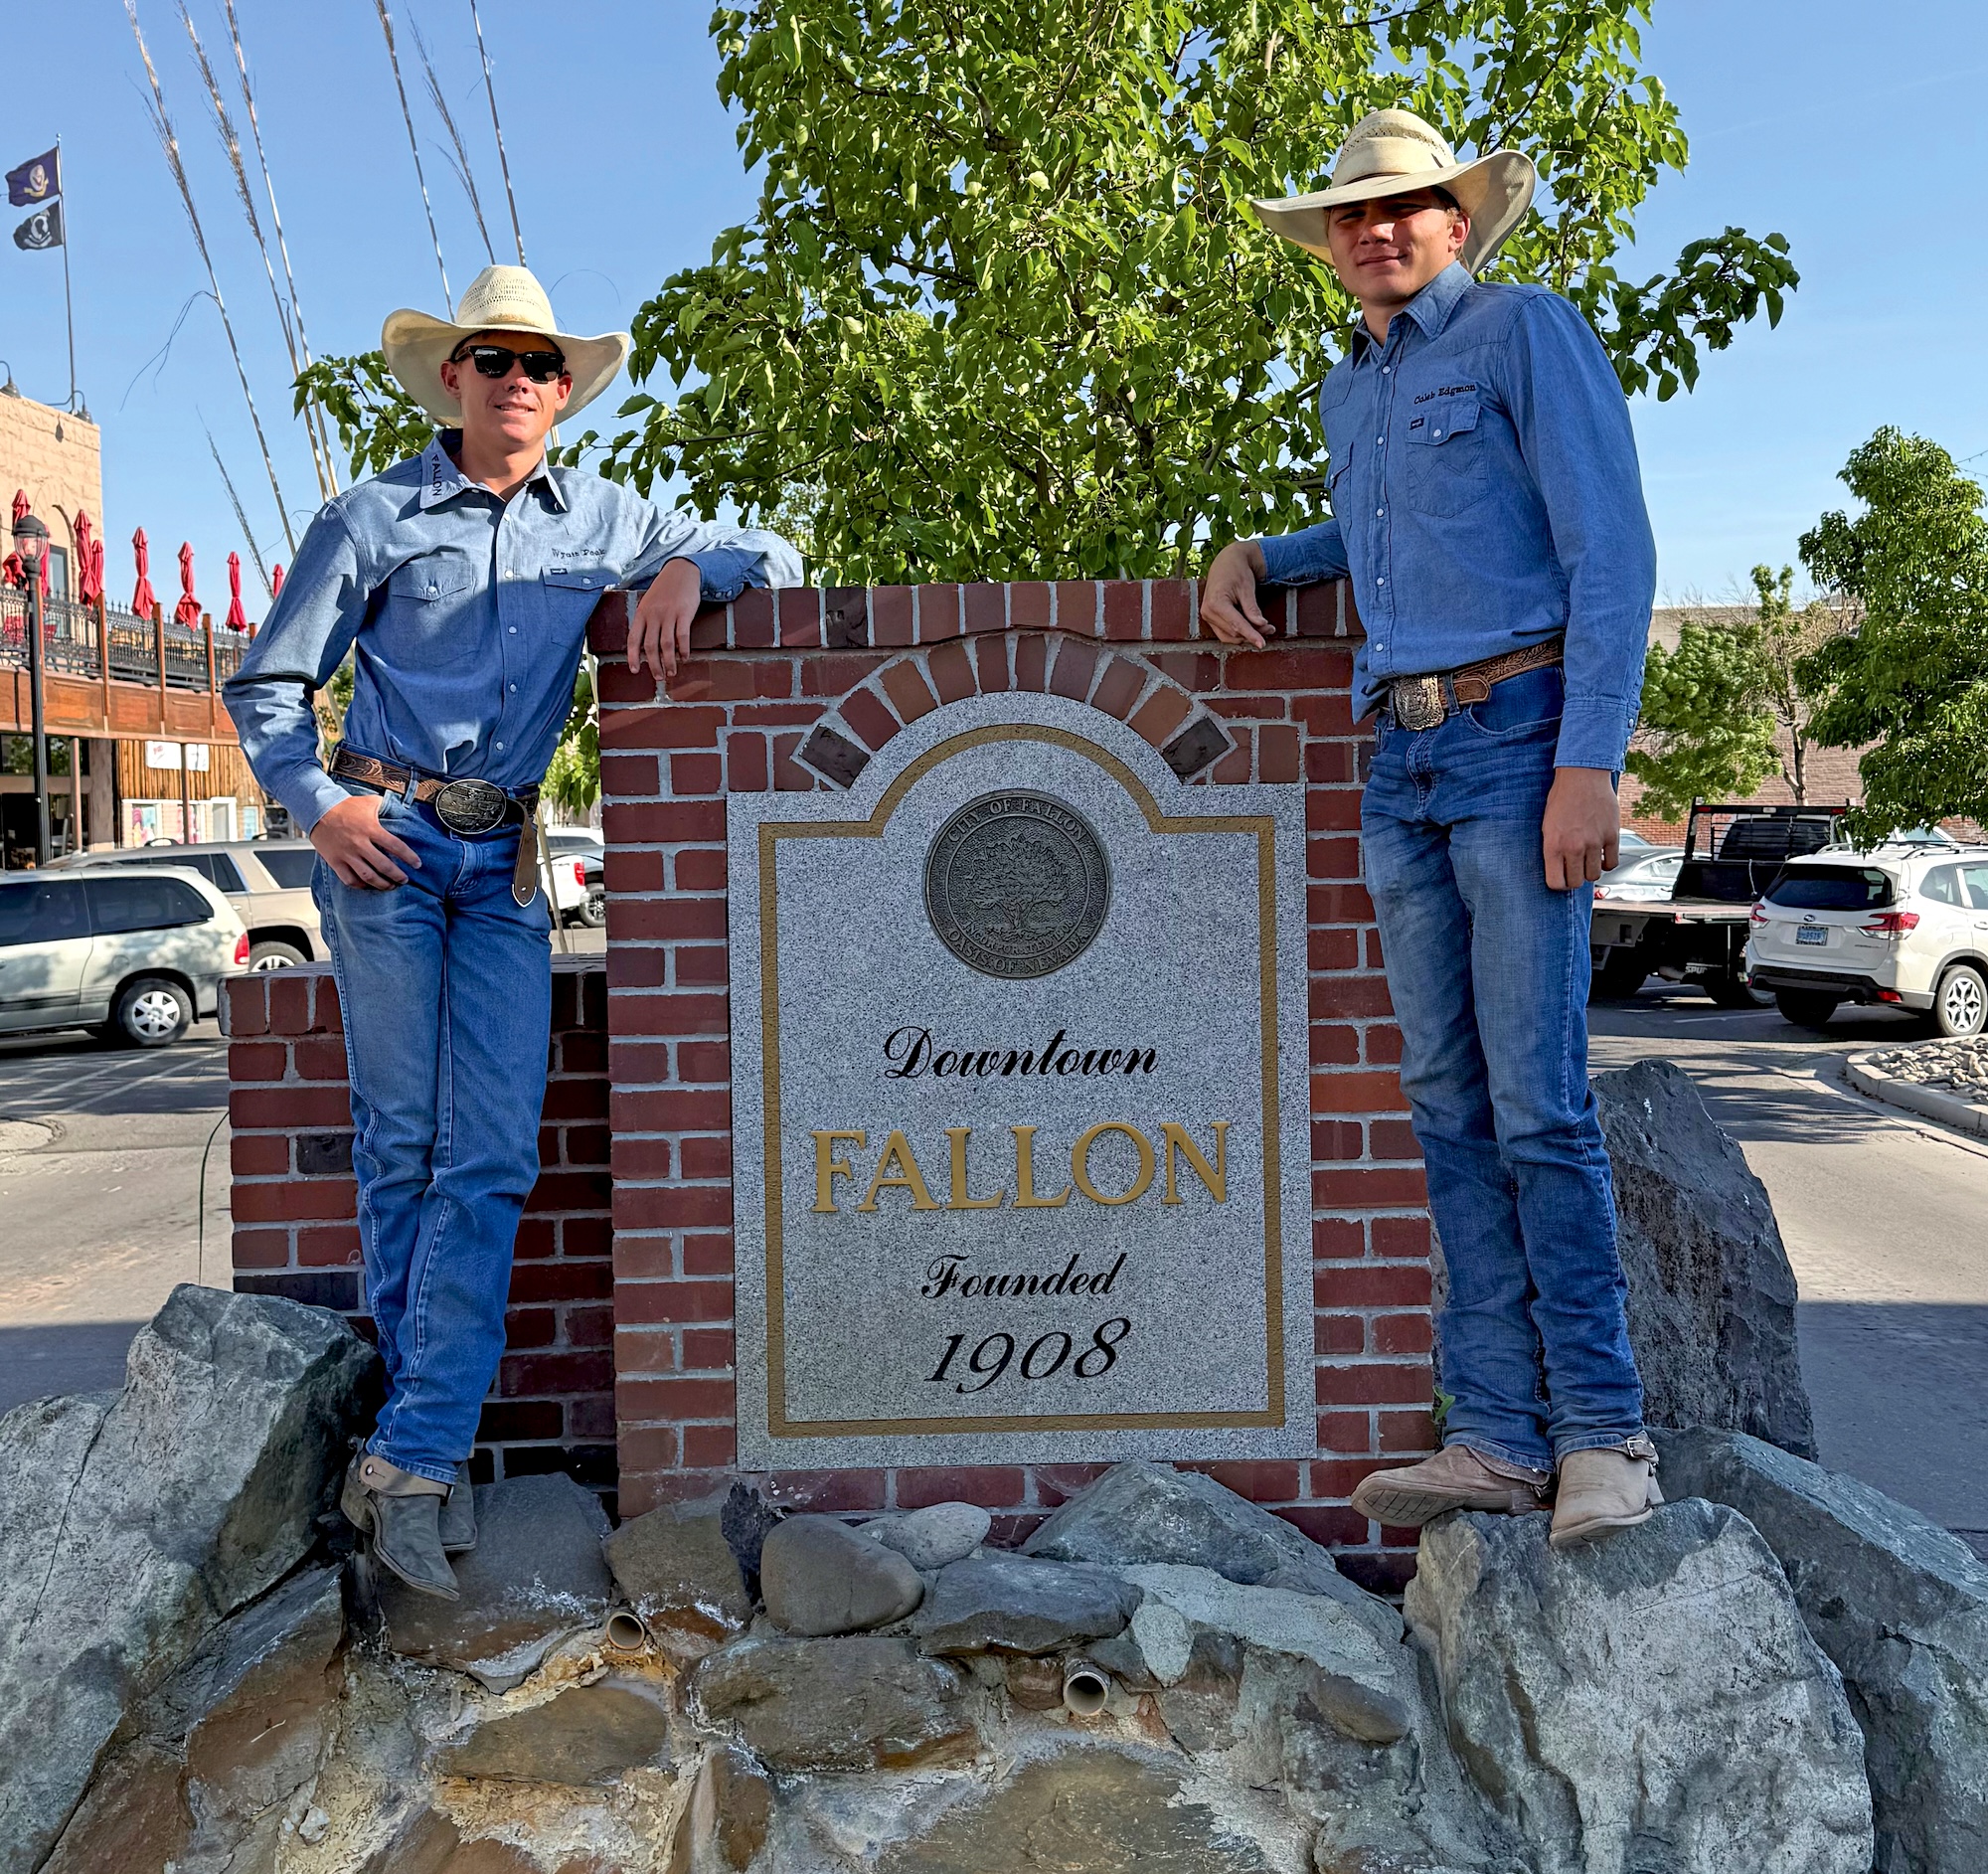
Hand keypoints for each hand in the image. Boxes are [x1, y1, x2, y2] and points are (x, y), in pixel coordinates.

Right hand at [310, 793, 421, 889]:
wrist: (317, 810)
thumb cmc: (344, 807)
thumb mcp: (368, 802)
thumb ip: (385, 806)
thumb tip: (399, 808)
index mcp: (371, 829)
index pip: (395, 846)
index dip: (409, 857)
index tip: (417, 865)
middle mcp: (360, 844)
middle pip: (384, 866)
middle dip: (398, 876)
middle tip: (405, 880)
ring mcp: (347, 854)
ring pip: (368, 876)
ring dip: (382, 884)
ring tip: (390, 886)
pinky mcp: (335, 861)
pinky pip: (349, 879)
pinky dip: (360, 885)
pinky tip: (368, 886)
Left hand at [630, 557, 703, 686]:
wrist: (681, 571)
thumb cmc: (665, 590)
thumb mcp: (649, 603)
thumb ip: (646, 622)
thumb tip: (646, 646)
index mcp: (641, 614)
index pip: (634, 639)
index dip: (633, 657)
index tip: (635, 670)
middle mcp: (653, 615)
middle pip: (651, 646)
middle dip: (654, 665)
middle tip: (659, 677)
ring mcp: (669, 614)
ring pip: (666, 645)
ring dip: (669, 662)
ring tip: (672, 672)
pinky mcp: (684, 613)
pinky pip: (682, 636)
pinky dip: (683, 650)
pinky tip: (685, 657)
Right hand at [1199, 539, 1270, 647]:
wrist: (1226, 561)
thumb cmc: (1236, 571)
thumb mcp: (1247, 588)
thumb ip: (1252, 608)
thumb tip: (1261, 625)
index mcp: (1216, 603)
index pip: (1236, 625)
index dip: (1251, 635)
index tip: (1262, 644)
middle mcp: (1208, 611)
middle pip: (1233, 632)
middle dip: (1252, 633)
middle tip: (1270, 628)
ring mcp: (1207, 615)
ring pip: (1228, 636)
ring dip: (1245, 635)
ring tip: (1263, 627)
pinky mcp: (1210, 617)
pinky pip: (1224, 632)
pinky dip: (1238, 632)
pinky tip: (1251, 626)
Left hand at [1542, 766, 1619, 890]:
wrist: (1582, 776)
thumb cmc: (1562, 797)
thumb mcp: (1547, 825)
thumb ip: (1553, 848)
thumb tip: (1558, 868)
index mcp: (1553, 845)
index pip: (1556, 882)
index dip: (1559, 884)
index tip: (1562, 879)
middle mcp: (1574, 847)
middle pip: (1576, 882)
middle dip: (1574, 879)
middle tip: (1575, 870)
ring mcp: (1594, 842)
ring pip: (1595, 875)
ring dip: (1591, 871)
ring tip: (1588, 860)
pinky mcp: (1611, 836)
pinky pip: (1612, 862)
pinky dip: (1607, 863)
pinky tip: (1601, 855)